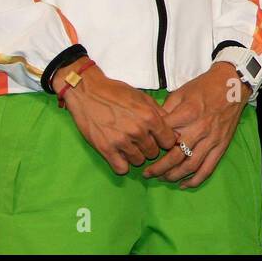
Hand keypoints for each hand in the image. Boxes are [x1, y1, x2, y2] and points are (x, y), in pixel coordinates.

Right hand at [55, 59, 178, 174]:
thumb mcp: (143, 98)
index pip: (169, 141)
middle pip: (153, 153)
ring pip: (138, 161)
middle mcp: (137, 130)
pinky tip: (120, 155)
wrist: (88, 92)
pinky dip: (122, 164)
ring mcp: (121, 141)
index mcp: (149, 117)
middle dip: (150, 147)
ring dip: (136, 155)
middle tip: (140, 141)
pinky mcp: (105, 149)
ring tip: (129, 145)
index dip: (165, 141)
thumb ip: (160, 114)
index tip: (158, 139)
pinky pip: (121, 168)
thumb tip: (174, 131)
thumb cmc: (116, 93)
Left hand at [144, 62, 250, 187]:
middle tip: (148, 173)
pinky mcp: (221, 146)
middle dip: (159, 168)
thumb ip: (165, 110)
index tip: (143, 149)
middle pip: (175, 156)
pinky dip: (195, 180)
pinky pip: (208, 168)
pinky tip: (184, 184)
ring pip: (190, 165)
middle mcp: (200, 129)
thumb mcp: (180, 92)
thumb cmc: (204, 87)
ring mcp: (212, 139)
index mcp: (187, 114)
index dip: (151, 144)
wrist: (232, 85)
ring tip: (163, 178)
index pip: (164, 136)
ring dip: (174, 175)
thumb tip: (152, 126)